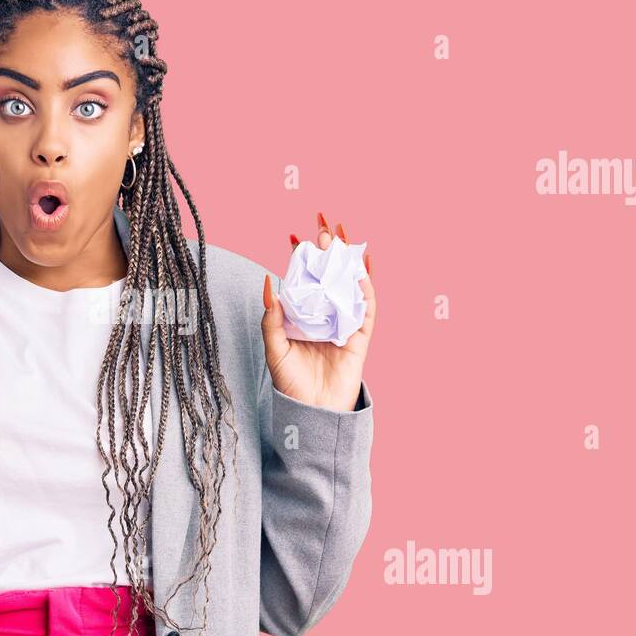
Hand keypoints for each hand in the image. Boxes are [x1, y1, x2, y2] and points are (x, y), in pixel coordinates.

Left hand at [261, 213, 375, 411]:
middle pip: (329, 275)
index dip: (301, 258)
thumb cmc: (292, 384)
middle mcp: (324, 315)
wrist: (313, 413)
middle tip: (323, 222)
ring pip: (349, 285)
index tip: (294, 236)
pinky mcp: (360, 336)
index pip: (304, 280)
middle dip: (327, 249)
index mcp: (303, 316)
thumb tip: (268, 284)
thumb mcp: (275, 350)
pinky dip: (366, 288)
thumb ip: (271, 320)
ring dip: (347, 259)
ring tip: (341, 235)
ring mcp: (344, 324)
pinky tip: (360, 269)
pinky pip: (367, 308)